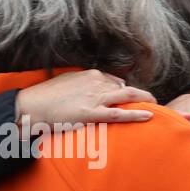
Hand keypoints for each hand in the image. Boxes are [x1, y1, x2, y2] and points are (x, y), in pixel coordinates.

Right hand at [14, 69, 154, 127]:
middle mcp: (96, 82)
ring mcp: (95, 97)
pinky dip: (136, 114)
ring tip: (157, 108)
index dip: (126, 90)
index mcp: (90, 75)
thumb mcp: (66, 83)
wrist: (31, 106)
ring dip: (145, 101)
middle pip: (126, 87)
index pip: (116, 81)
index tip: (133, 97)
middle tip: (152, 101)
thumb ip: (81, 85)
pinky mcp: (92, 113)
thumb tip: (87, 91)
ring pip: (128, 96)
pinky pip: (120, 113)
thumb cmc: (45, 98)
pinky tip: (149, 115)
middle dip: (142, 94)